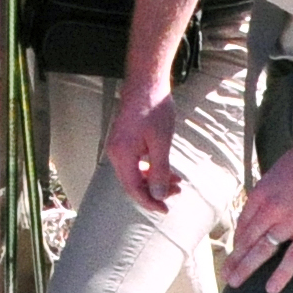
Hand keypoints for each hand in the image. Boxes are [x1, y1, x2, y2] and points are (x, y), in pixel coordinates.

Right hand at [109, 80, 183, 216]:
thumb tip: (158, 195)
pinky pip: (135, 162)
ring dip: (154, 180)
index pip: (133, 188)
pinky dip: (150, 168)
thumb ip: (159, 171)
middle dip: (154, 191)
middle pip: (132, 183)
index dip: (149, 202)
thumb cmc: (154, 109)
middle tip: (176, 194)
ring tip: (176, 182)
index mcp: (122, 154)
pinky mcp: (123, 140)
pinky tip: (165, 169)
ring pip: (135, 173)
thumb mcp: (161, 143)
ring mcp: (118, 146)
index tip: (164, 209)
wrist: (146, 83)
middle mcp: (116, 152)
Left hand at [224, 136, 292, 292]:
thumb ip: (271, 188)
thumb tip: (267, 201)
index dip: (238, 238)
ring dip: (247, 268)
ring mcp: (291, 222)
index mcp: (262, 192)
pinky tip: (271, 289)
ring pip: (264, 250)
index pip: (244, 221)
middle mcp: (271, 209)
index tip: (235, 250)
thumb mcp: (280, 167)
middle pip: (248, 238)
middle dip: (235, 258)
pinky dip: (282, 274)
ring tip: (235, 283)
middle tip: (226, 275)